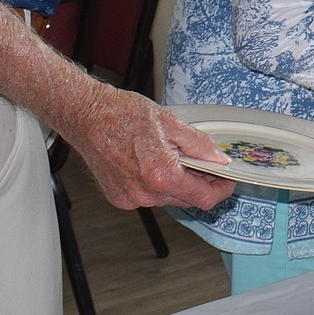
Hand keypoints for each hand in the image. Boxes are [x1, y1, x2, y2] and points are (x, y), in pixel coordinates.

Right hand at [62, 86, 234, 210]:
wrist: (87, 116)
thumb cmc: (122, 114)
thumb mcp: (171, 122)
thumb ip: (199, 145)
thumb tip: (218, 159)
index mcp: (162, 175)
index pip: (203, 198)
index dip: (220, 190)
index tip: (226, 180)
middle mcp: (145, 193)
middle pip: (187, 199)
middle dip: (200, 183)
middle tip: (204, 162)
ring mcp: (130, 198)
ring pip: (168, 198)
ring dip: (178, 183)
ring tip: (173, 156)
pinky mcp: (119, 198)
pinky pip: (149, 196)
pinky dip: (157, 184)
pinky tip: (152, 162)